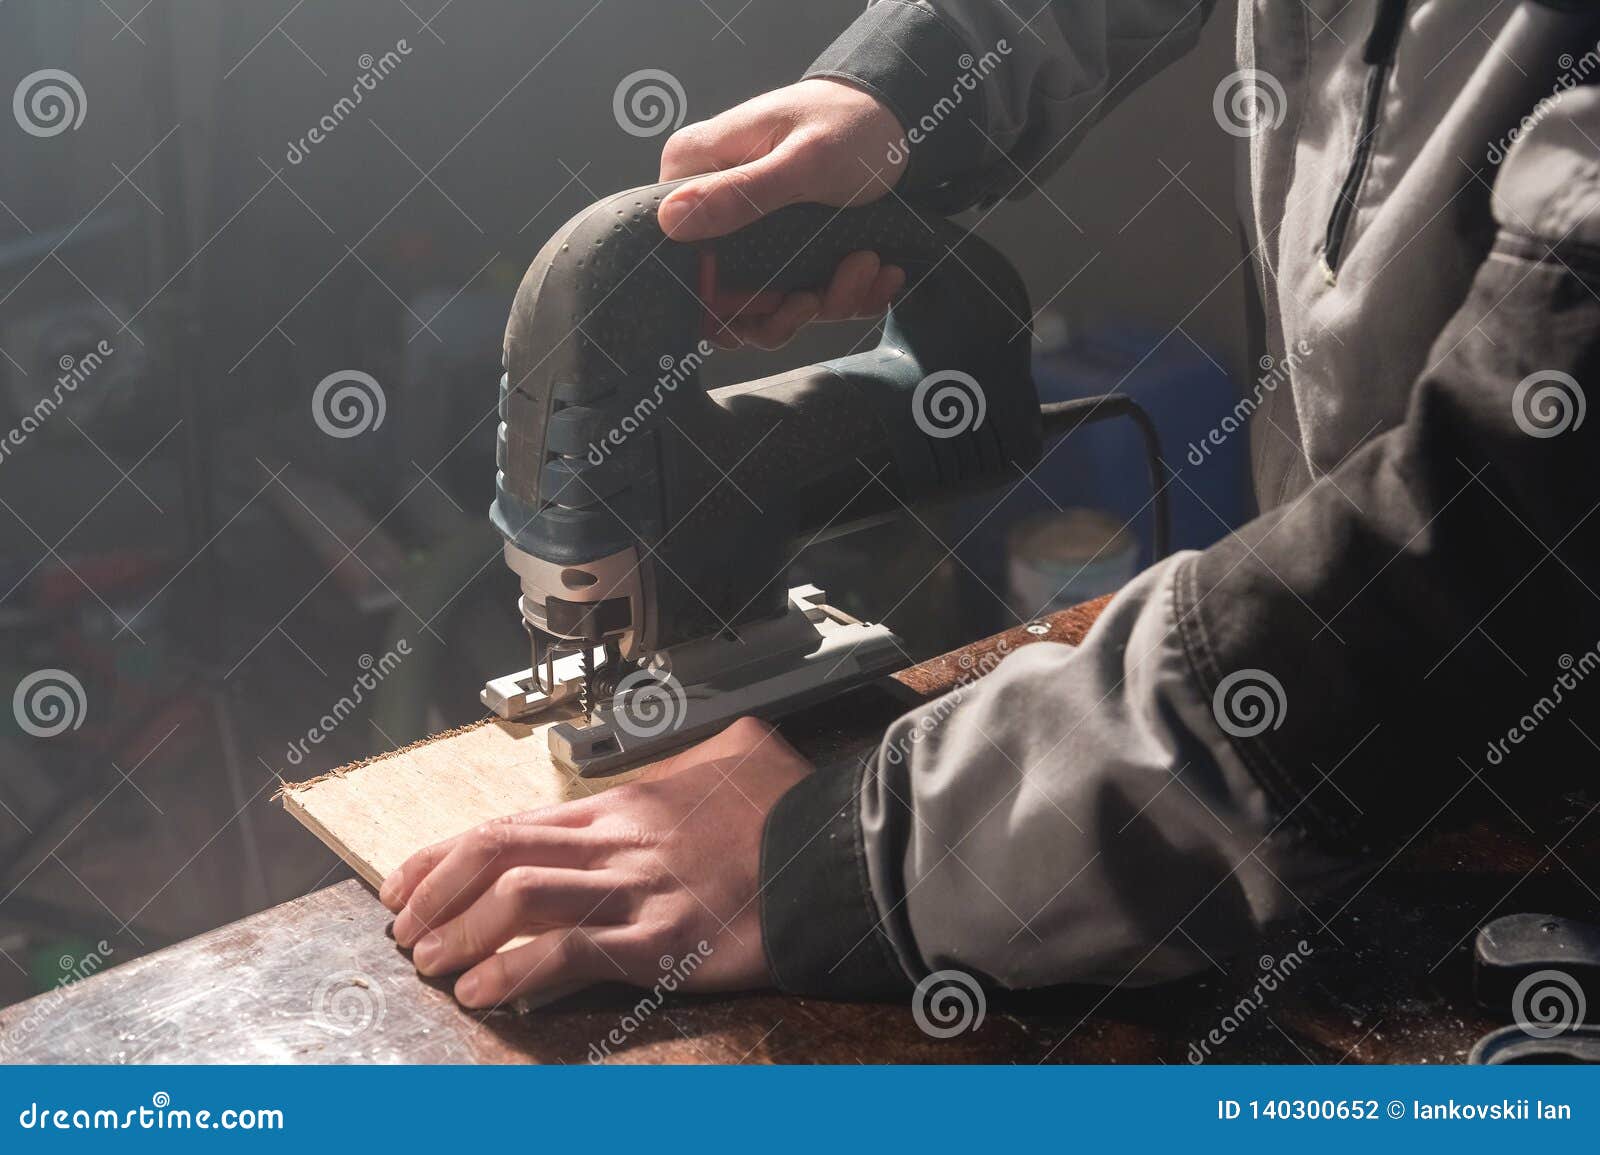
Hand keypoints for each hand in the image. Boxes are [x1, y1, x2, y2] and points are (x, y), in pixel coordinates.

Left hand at [378, 717, 811, 1008]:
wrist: (836, 851)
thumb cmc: (788, 811)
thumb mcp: (740, 753)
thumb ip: (704, 747)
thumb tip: (711, 742)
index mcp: (624, 806)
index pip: (510, 821)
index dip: (444, 854)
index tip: (405, 880)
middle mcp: (618, 843)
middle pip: (498, 851)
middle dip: (434, 892)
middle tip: (403, 928)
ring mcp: (637, 891)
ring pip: (521, 897)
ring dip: (460, 932)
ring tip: (430, 963)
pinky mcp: (662, 940)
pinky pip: (570, 952)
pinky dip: (516, 972)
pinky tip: (485, 990)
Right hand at [658, 78, 908, 348]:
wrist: (903, 120)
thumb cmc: (851, 123)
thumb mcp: (802, 161)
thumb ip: (740, 193)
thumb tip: (669, 220)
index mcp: (696, 173)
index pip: (674, 253)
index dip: (713, 301)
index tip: (770, 304)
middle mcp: (717, 207)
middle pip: (725, 297)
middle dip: (786, 312)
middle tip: (824, 294)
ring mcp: (755, 235)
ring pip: (774, 305)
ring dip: (829, 299)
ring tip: (868, 263)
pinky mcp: (790, 252)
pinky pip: (810, 296)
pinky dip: (851, 293)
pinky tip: (882, 271)